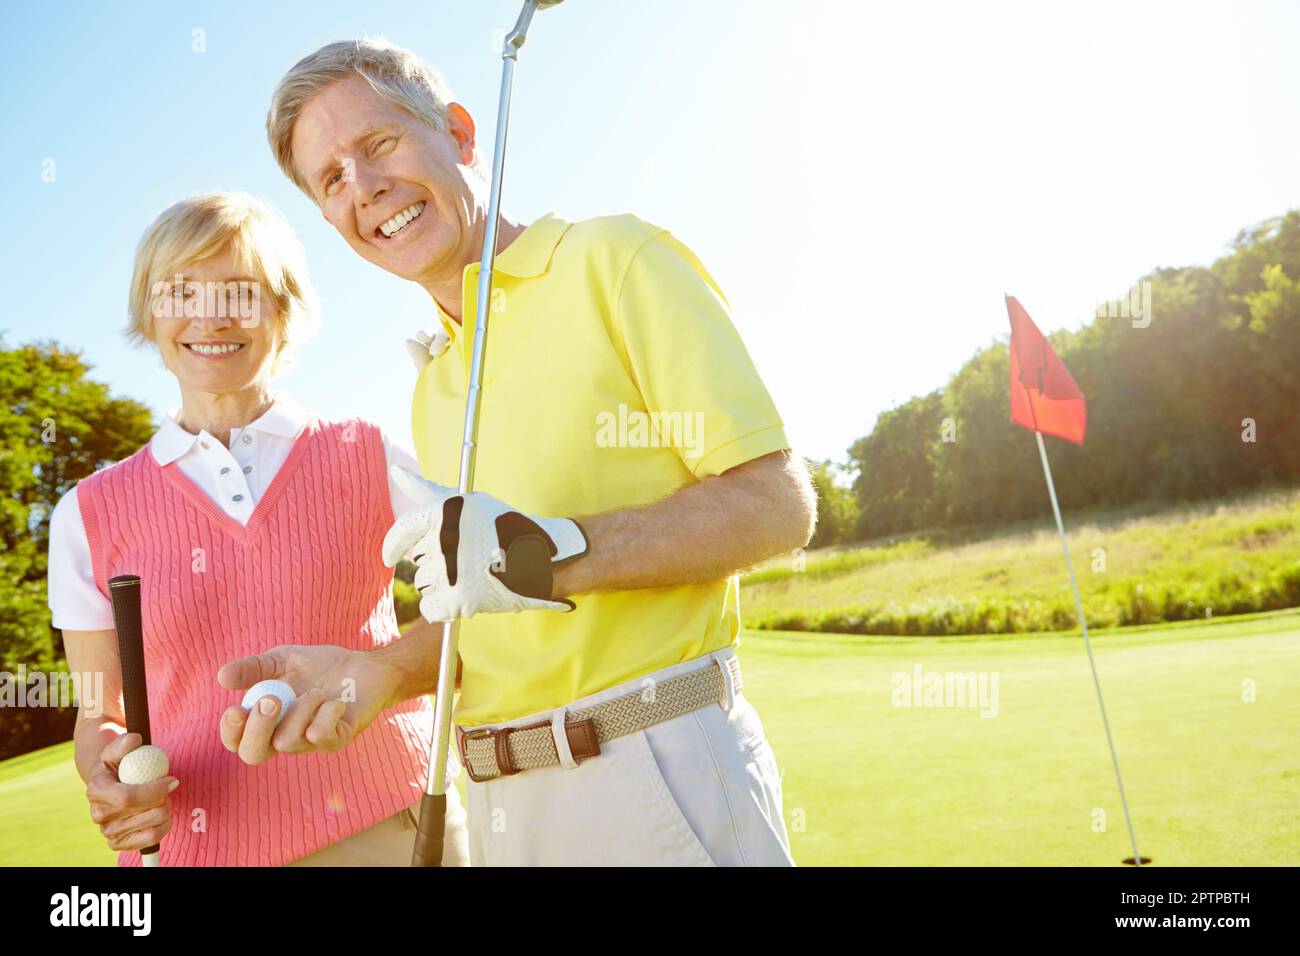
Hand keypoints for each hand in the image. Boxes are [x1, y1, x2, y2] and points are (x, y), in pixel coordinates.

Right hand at [87, 732, 177, 852]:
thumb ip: (125, 743)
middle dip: (164, 798)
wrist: (111, 784)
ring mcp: (108, 831)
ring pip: (152, 825)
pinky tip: (160, 813)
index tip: (172, 780)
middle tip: (167, 788)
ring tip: (160, 799)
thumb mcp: (118, 749)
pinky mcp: (118, 843)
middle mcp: (98, 814)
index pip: (128, 798)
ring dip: (165, 809)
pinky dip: (163, 826)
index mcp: (96, 790)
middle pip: (146, 812)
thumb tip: (134, 739)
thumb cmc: (119, 763)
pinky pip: (151, 839)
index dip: (155, 790)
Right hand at [216, 645, 399, 765]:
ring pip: (287, 741)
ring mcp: (310, 742)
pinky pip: (321, 737)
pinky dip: (325, 715)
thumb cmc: (320, 666)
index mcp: (266, 721)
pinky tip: (336, 702)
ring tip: (316, 691)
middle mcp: (284, 736)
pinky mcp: (336, 739)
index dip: (230, 733)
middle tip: (272, 699)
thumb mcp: (282, 659)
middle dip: (256, 729)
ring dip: (300, 710)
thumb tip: (221, 677)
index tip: (235, 710)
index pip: (237, 742)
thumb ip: (253, 668)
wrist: (364, 665)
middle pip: (253, 755)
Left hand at [381, 466, 587, 621]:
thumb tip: (395, 471)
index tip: (390, 558)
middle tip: (466, 559)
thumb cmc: (499, 526)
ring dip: (442, 584)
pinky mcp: (460, 598)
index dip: (393, 547)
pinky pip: (430, 608)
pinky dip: (443, 607)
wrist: (541, 558)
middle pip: (417, 560)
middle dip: (436, 562)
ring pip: (424, 584)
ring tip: (471, 574)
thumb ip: (426, 490)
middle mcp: (446, 538)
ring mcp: (452, 569)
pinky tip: (464, 596)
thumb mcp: (467, 502)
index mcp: (446, 510)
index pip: (402, 529)